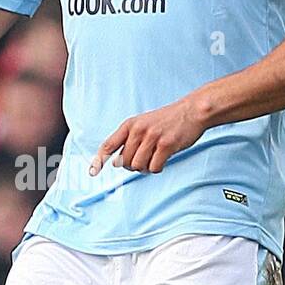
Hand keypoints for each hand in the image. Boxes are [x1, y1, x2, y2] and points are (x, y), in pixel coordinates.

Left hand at [90, 96, 204, 175]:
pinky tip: (163, 159)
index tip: (92, 172)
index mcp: (130, 124)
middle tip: (144, 159)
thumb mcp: (143, 123)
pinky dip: (157, 168)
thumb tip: (117, 162)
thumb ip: (129, 140)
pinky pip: (154, 168)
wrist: (192, 111)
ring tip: (154, 158)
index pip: (109, 145)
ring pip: (138, 166)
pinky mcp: (166, 145)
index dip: (99, 161)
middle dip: (132, 166)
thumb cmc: (167, 120)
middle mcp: (138, 130)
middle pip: (124, 162)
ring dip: (145, 168)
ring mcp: (152, 137)